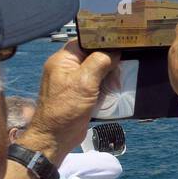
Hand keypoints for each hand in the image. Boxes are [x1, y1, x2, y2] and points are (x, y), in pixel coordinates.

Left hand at [19, 41, 117, 161]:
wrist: (55, 138)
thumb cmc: (65, 109)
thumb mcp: (84, 82)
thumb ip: (100, 62)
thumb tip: (114, 52)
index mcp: (63, 60)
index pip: (85, 41)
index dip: (102, 40)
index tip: (120, 41)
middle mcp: (67, 68)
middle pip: (93, 56)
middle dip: (109, 61)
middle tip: (122, 67)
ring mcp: (73, 82)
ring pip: (97, 71)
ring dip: (110, 76)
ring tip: (119, 81)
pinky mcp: (80, 94)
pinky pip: (97, 85)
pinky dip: (106, 87)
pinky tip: (115, 90)